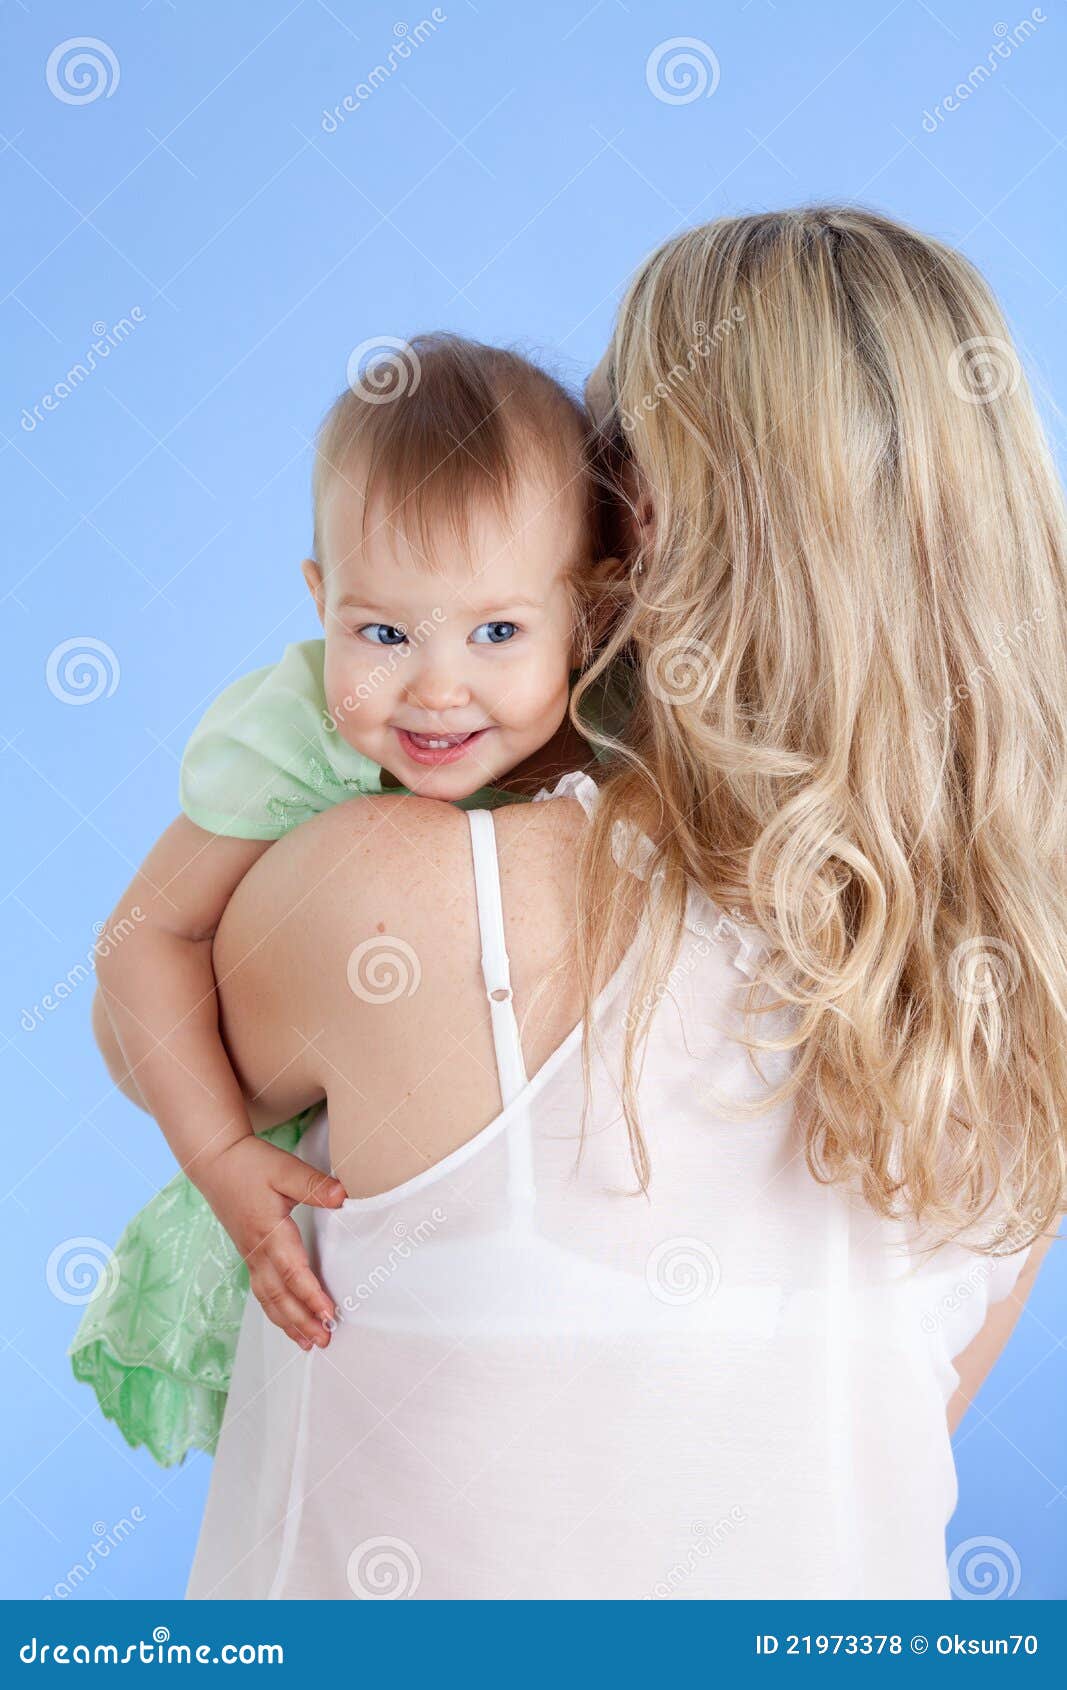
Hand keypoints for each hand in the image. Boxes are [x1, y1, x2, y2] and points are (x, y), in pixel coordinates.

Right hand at [196, 1135, 346, 1350]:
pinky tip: (286, 1321)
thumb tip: (342, 1196)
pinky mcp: (249, 1253)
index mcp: (269, 1232)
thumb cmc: (251, 1164)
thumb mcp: (285, 1169)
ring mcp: (251, 1255)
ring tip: (307, 1343)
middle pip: (279, 1296)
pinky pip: (261, 1291)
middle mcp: (257, 1250)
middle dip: (301, 1321)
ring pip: (268, 1298)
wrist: (215, 1161)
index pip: (293, 1272)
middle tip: (324, 1341)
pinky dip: (275, 1311)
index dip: (311, 1296)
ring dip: (288, 1323)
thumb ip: (314, 1185)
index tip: (329, 1315)